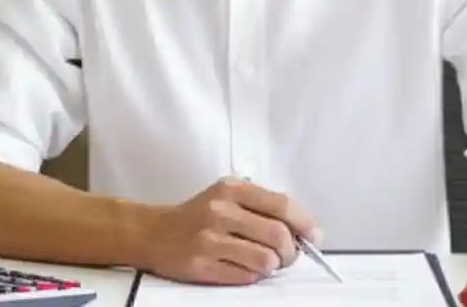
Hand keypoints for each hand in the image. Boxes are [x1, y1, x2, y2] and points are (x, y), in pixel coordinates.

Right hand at [137, 177, 320, 285]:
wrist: (153, 233)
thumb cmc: (197, 216)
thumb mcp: (226, 197)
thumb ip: (260, 206)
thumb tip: (302, 229)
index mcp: (230, 190)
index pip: (281, 205)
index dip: (304, 223)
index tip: (313, 236)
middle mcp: (220, 211)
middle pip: (278, 235)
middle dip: (291, 251)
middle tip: (288, 256)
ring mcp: (210, 240)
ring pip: (265, 259)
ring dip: (272, 266)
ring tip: (264, 262)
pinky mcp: (202, 265)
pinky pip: (245, 276)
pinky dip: (253, 275)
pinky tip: (243, 267)